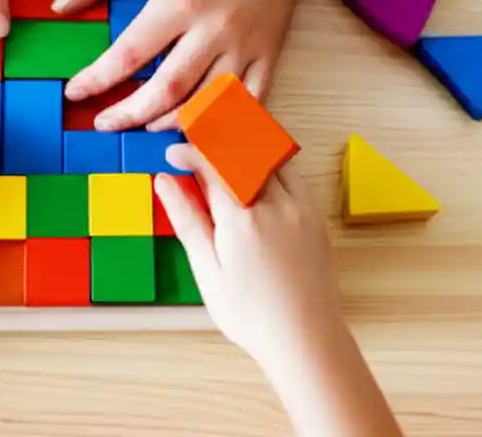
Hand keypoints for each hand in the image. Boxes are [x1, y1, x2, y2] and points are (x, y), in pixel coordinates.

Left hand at [57, 0, 323, 130]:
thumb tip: (60, 6)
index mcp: (179, 1)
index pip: (127, 55)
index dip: (96, 80)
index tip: (75, 93)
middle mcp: (212, 30)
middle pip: (164, 90)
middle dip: (128, 114)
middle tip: (103, 123)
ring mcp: (244, 47)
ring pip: (205, 104)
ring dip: (169, 123)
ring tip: (144, 125)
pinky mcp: (268, 55)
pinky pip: (248, 104)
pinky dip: (223, 123)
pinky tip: (198, 127)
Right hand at [154, 145, 340, 363]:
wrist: (305, 337)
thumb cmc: (250, 313)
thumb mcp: (208, 270)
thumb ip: (188, 220)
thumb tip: (164, 182)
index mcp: (242, 219)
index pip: (212, 164)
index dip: (190, 152)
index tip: (173, 154)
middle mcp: (275, 204)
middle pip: (242, 153)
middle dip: (216, 144)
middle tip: (197, 149)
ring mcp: (301, 207)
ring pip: (270, 158)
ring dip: (245, 150)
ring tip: (224, 159)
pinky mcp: (316, 216)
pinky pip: (293, 175)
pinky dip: (271, 166)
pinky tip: (257, 179)